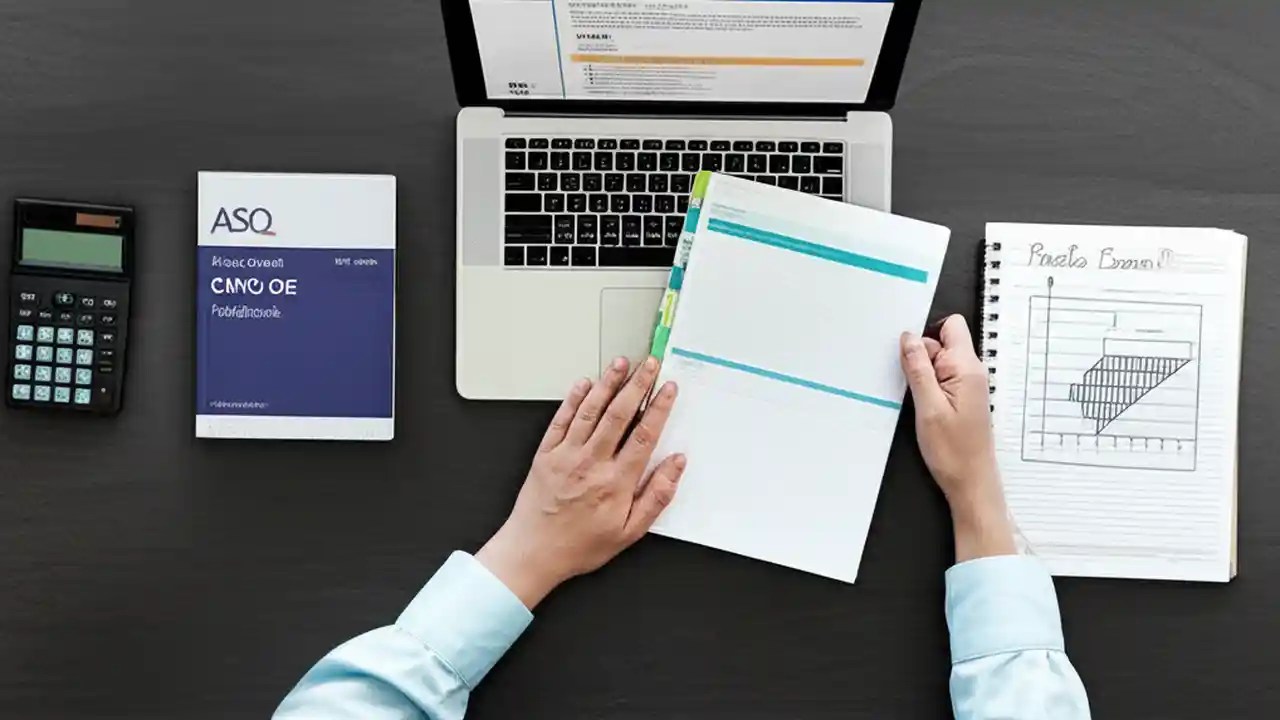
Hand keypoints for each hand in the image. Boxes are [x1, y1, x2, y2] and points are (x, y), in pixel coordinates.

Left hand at [476, 356, 685, 608]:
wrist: (533, 553)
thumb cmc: (580, 546)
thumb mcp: (630, 532)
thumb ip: (657, 496)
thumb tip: (676, 465)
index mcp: (616, 482)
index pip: (644, 434)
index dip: (659, 407)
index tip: (668, 388)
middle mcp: (591, 463)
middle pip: (619, 414)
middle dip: (637, 385)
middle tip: (650, 364)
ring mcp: (566, 455)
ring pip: (590, 410)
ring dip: (607, 383)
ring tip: (621, 363)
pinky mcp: (546, 454)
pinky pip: (561, 420)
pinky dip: (574, 399)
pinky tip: (584, 384)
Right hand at [900, 314, 1015, 562]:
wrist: (971, 483)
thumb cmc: (953, 451)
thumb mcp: (928, 407)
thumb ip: (918, 368)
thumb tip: (909, 337)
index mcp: (967, 369)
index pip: (951, 327)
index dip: (926, 334)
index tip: (909, 355)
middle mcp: (972, 372)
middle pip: (941, 343)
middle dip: (920, 356)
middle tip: (911, 386)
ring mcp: (968, 385)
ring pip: (938, 362)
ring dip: (922, 374)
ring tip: (918, 401)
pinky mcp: (962, 398)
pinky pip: (941, 379)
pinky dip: (927, 388)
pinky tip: (922, 407)